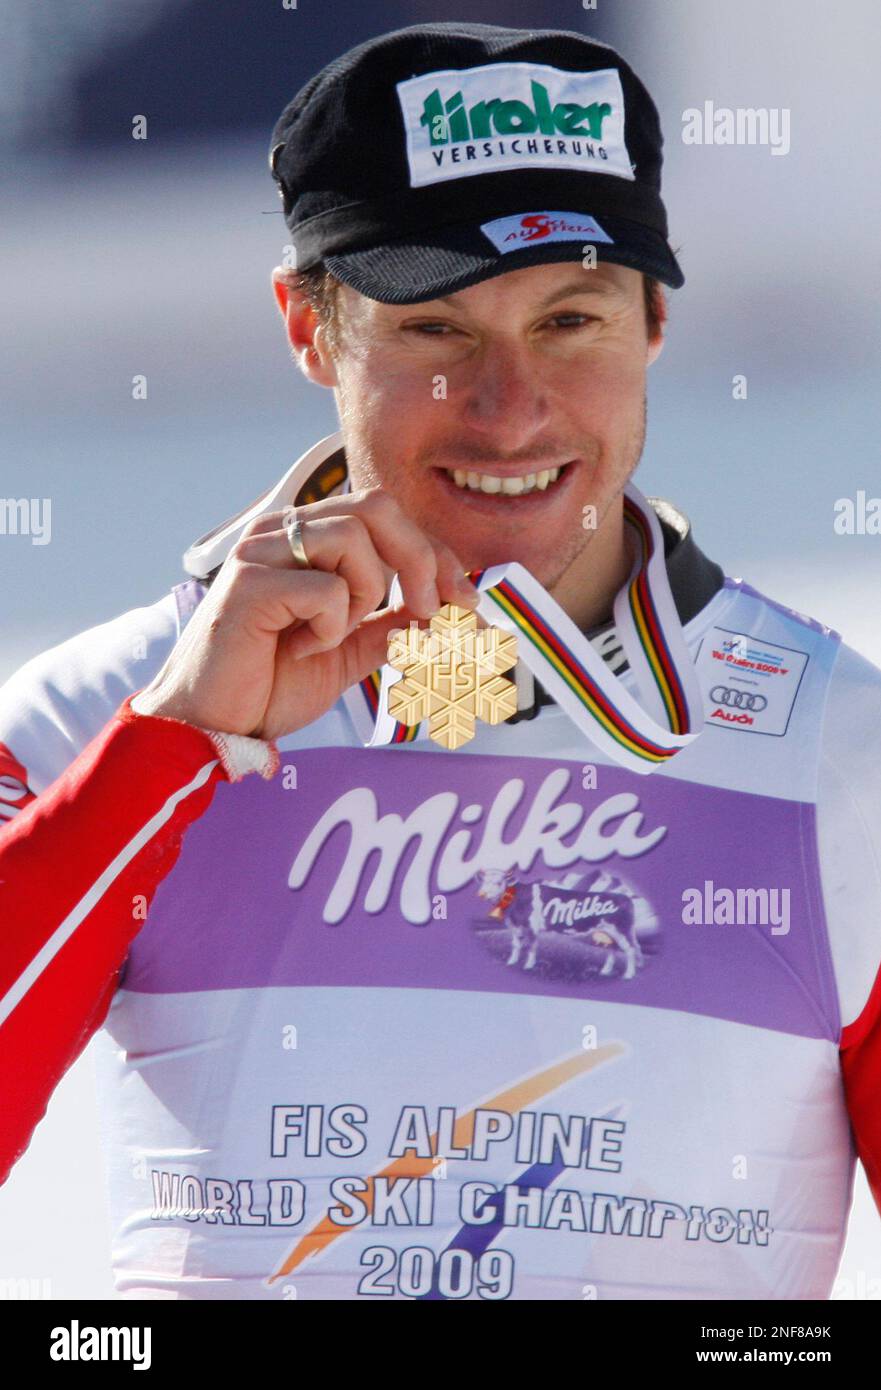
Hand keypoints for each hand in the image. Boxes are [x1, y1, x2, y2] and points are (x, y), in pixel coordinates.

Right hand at [133, 488, 479, 740]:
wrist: (210, 726)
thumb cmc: (267, 686)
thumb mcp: (348, 651)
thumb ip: (390, 625)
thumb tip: (447, 611)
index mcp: (305, 539)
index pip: (386, 517)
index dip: (435, 554)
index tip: (465, 602)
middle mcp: (280, 532)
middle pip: (376, 506)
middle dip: (420, 559)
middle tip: (427, 612)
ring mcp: (260, 553)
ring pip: (352, 536)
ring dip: (368, 593)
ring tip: (340, 632)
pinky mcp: (247, 583)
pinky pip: (325, 587)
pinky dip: (331, 624)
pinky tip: (304, 646)